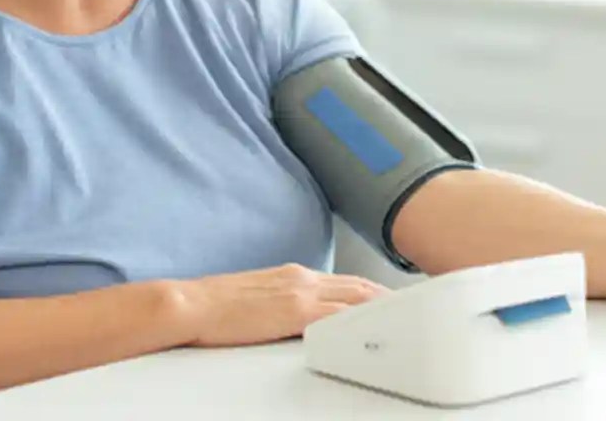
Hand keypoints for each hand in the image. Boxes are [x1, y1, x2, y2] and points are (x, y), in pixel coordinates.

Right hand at [171, 263, 389, 346]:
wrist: (191, 304)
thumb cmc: (214, 307)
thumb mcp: (257, 298)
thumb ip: (281, 303)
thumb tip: (295, 320)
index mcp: (294, 276)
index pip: (345, 282)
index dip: (371, 292)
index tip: (390, 302)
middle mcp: (303, 279)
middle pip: (359, 287)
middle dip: (387, 298)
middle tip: (415, 310)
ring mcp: (302, 294)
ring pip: (356, 297)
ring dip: (383, 307)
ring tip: (410, 318)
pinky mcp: (296, 312)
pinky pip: (339, 316)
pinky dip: (362, 321)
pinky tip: (379, 329)